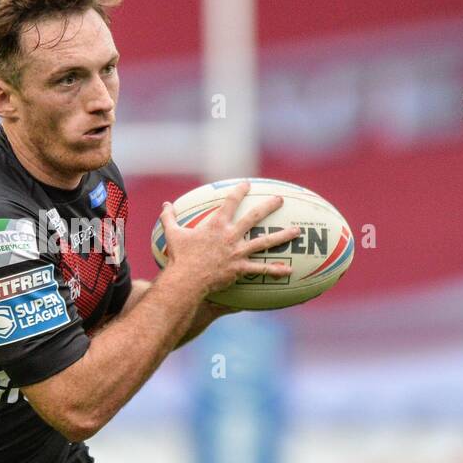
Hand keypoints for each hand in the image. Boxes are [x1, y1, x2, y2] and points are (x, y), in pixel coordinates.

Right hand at [158, 181, 299, 297]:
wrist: (186, 278)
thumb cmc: (179, 257)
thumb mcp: (172, 233)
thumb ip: (169, 217)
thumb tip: (166, 204)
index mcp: (216, 224)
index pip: (230, 202)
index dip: (240, 191)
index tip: (247, 184)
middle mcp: (230, 235)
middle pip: (254, 216)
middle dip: (269, 206)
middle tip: (280, 199)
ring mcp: (238, 251)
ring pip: (265, 241)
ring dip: (282, 236)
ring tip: (297, 231)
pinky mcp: (240, 268)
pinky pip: (261, 269)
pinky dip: (275, 270)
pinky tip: (289, 271)